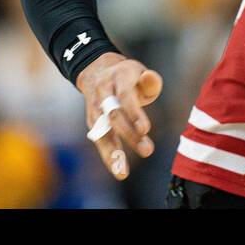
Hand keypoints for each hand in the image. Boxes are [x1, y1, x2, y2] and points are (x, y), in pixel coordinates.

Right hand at [76, 52, 162, 179]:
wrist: (98, 72)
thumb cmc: (127, 77)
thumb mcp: (140, 73)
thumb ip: (149, 80)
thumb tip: (152, 80)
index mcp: (118, 77)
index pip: (125, 96)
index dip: (134, 113)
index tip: (145, 129)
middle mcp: (103, 92)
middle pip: (113, 115)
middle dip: (129, 134)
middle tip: (147, 151)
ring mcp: (95, 107)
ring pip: (101, 131)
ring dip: (112, 152)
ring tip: (123, 172)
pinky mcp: (92, 121)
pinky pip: (99, 140)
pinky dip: (108, 156)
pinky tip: (119, 170)